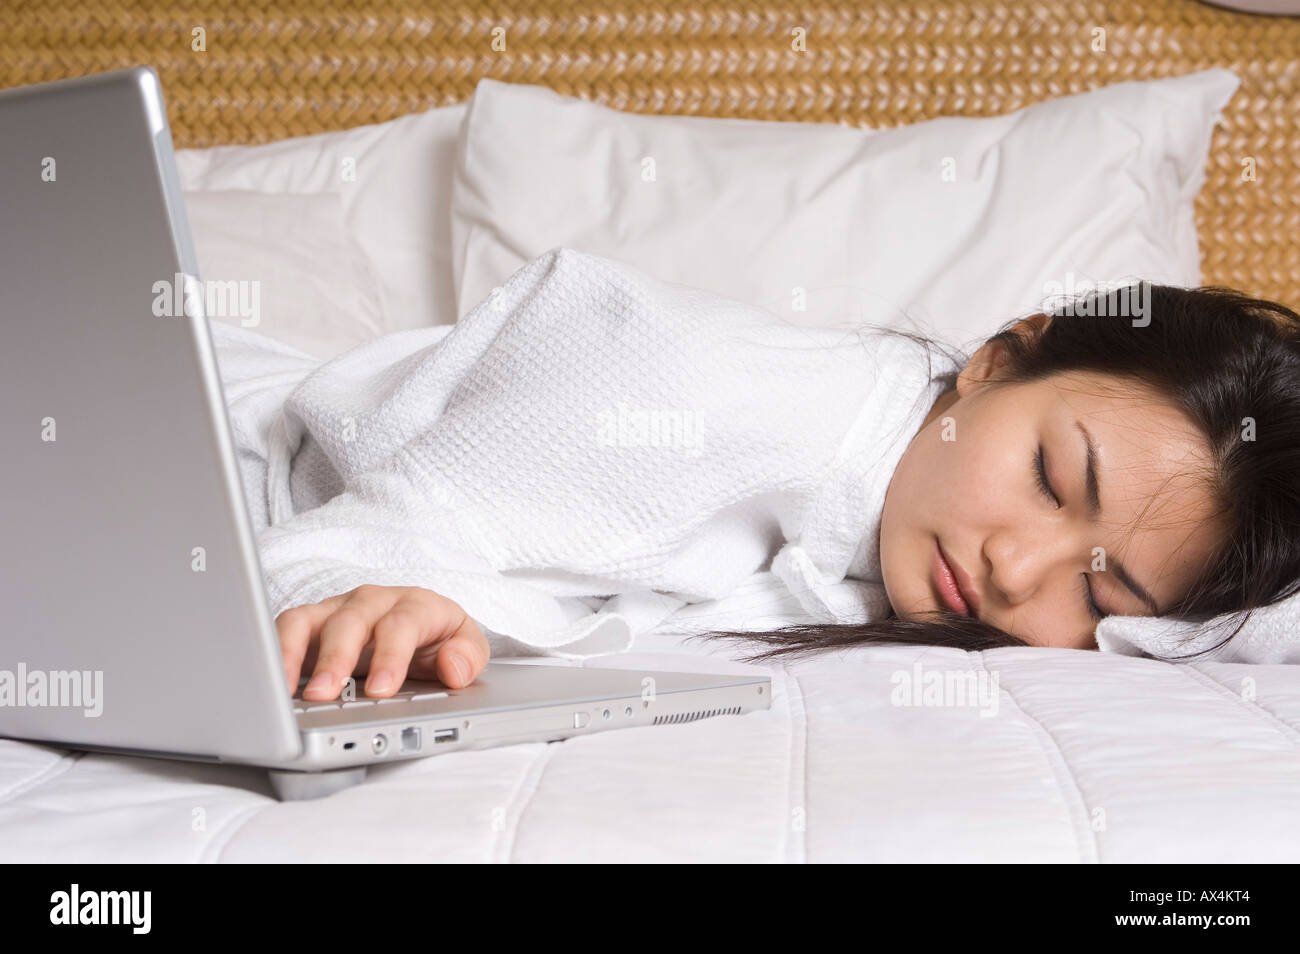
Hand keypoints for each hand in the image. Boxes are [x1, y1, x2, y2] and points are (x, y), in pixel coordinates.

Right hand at [275, 585, 489, 699]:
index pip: (402, 625)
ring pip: (309, 620)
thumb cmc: (439, 638)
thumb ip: (469, 658)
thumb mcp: (467, 647)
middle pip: (351, 621)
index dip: (391, 657)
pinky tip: (273, 684)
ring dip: (294, 655)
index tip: (382, 691)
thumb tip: (454, 670)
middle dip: (337, 658)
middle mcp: (373, 602)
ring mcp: (338, 610)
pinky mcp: (311, 624)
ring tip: (291, 692)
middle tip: (327, 695)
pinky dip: (275, 653)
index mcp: (415, 605)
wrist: (421, 628)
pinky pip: (286, 629)